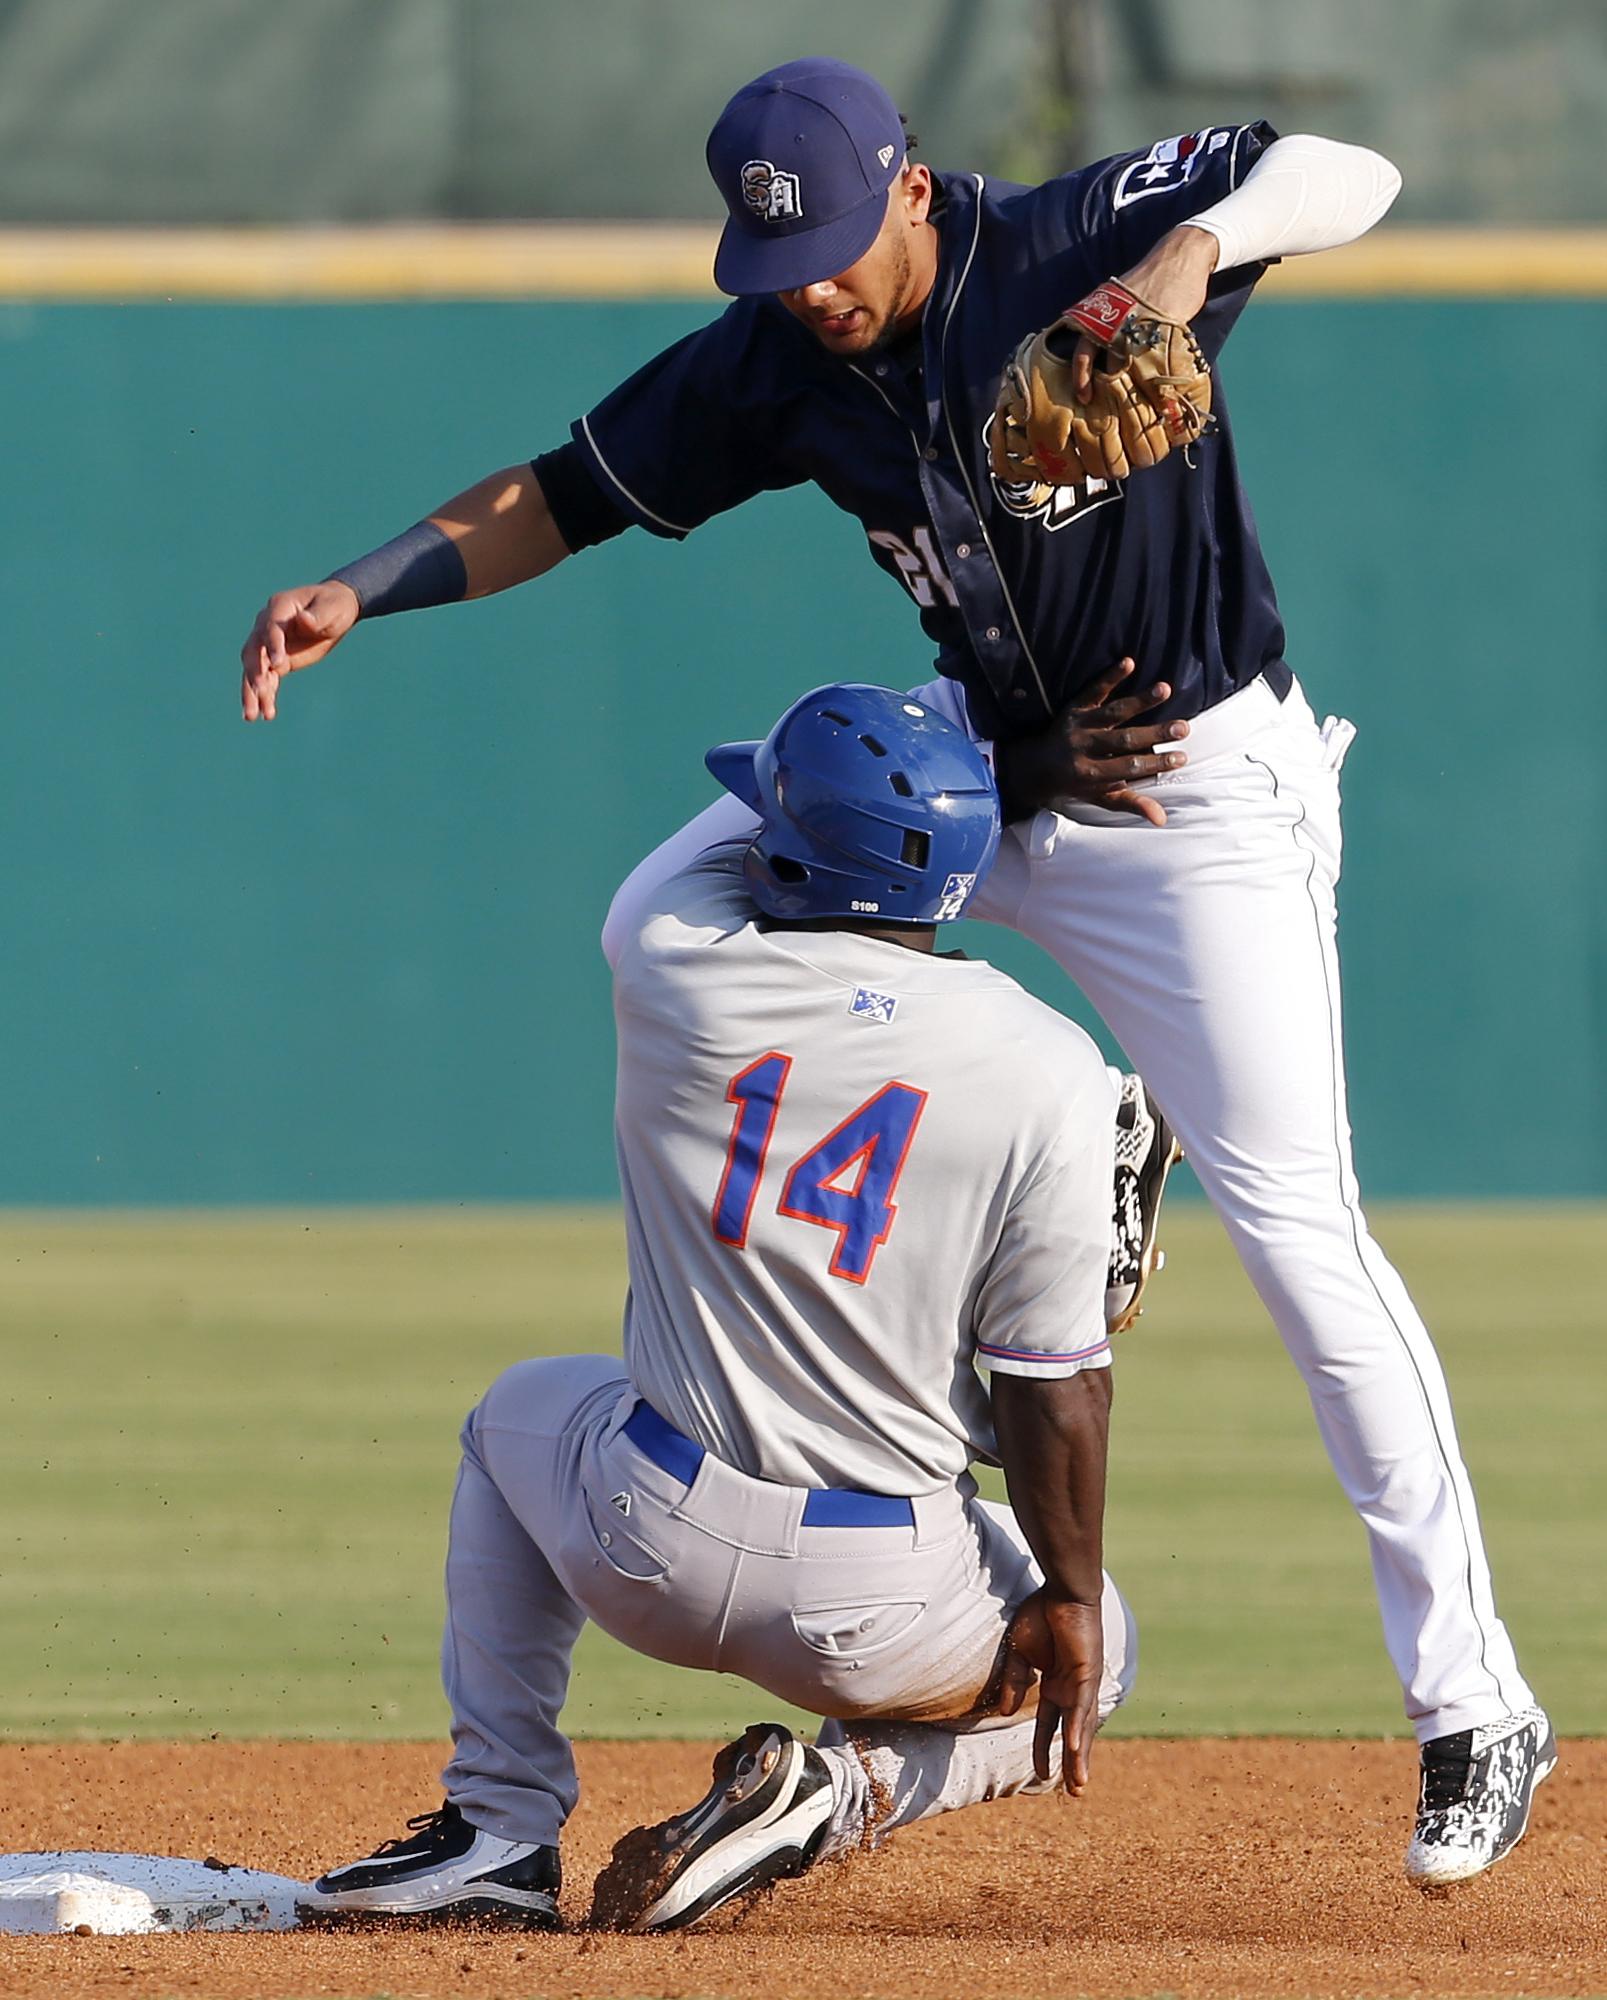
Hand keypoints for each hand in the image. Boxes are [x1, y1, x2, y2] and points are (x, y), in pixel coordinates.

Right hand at [239, 581, 359, 720]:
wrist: (333, 611)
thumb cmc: (334, 605)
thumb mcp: (332, 608)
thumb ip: (318, 615)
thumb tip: (305, 620)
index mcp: (279, 607)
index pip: (270, 628)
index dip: (273, 645)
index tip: (278, 665)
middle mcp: (267, 625)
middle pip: (253, 651)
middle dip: (254, 674)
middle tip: (260, 693)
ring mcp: (268, 644)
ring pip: (254, 669)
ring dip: (252, 692)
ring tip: (252, 716)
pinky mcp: (276, 661)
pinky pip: (267, 679)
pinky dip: (265, 696)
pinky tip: (266, 714)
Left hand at [993, 658, 1188, 827]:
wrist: (1035, 767)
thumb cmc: (1077, 784)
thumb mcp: (1102, 797)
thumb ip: (1131, 803)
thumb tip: (1162, 818)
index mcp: (1092, 774)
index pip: (1128, 767)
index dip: (1155, 763)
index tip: (1181, 757)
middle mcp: (1084, 748)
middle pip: (1124, 740)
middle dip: (1155, 733)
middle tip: (1183, 728)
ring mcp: (1079, 725)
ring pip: (1112, 712)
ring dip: (1139, 700)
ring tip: (1165, 689)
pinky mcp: (1074, 707)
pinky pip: (1093, 690)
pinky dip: (1110, 676)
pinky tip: (1129, 662)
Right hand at [1000, 1587, 1104, 1796]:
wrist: (1062, 1589)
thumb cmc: (1041, 1614)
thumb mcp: (1018, 1652)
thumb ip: (1013, 1681)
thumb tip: (1002, 1713)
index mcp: (1054, 1684)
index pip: (1049, 1724)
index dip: (1044, 1748)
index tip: (1039, 1773)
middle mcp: (1071, 1689)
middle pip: (1073, 1733)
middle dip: (1073, 1763)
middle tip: (1074, 1793)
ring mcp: (1082, 1684)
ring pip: (1081, 1727)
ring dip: (1079, 1756)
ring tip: (1078, 1785)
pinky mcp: (1087, 1674)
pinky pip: (1081, 1706)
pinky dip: (1078, 1728)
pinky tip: (1075, 1749)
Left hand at [1070, 224, 1219, 405]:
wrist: (1180, 257)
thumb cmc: (1147, 282)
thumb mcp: (1118, 299)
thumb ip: (1107, 327)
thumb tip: (1101, 359)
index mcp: (1101, 314)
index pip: (1084, 351)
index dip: (1081, 377)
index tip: (1084, 398)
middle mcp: (1118, 320)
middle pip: (1110, 366)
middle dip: (1113, 389)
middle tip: (1115, 409)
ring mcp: (1142, 324)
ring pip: (1135, 367)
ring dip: (1138, 386)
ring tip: (1142, 403)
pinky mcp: (1167, 327)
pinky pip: (1161, 360)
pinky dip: (1161, 376)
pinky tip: (1164, 389)